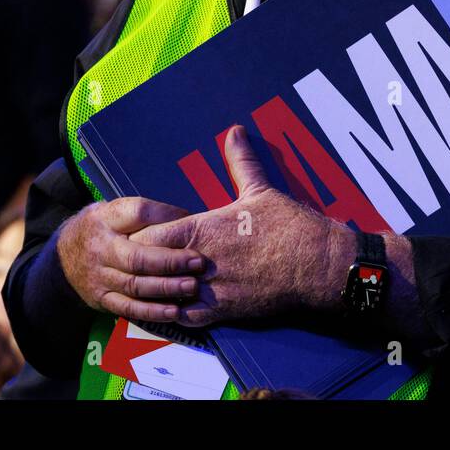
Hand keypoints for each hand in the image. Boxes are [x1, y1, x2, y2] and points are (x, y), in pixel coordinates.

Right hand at [58, 197, 205, 321]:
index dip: (164, 215)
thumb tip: (186, 216)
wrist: (61, 258)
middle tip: (198, 262)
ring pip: (135, 285)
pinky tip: (174, 312)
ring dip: (166, 288)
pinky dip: (152, 312)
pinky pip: (128, 308)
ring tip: (192, 287)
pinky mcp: (101, 299)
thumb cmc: (100, 229)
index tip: (189, 219)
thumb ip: (144, 213)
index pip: (137, 212)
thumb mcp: (113, 210)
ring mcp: (100, 276)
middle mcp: (101, 248)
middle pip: (137, 257)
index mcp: (106, 218)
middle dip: (170, 261)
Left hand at [131, 126, 353, 327]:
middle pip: (149, 267)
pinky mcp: (224, 312)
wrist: (316, 264)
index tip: (135, 235)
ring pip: (164, 295)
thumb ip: (241, 162)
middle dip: (140, 264)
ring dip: (155, 290)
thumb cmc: (289, 226)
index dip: (138, 237)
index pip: (150, 235)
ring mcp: (211, 289)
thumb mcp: (261, 189)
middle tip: (132, 262)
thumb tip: (234, 132)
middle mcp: (200, 260)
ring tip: (146, 286)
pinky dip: (175, 313)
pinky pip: (187, 318)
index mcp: (203, 228)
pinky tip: (170, 308)